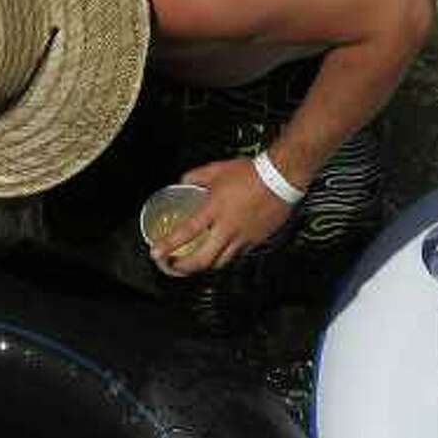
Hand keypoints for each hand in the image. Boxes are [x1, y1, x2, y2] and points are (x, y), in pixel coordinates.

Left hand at [151, 157, 298, 276]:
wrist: (282, 178)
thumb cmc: (250, 172)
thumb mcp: (217, 169)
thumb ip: (196, 177)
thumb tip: (183, 182)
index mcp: (214, 209)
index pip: (186, 232)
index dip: (168, 245)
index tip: (155, 253)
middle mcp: (227, 228)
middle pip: (203, 259)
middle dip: (184, 268)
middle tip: (173, 267)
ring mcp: (243, 237)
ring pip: (220, 263)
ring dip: (204, 266)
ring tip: (194, 264)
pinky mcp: (256, 241)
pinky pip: (237, 255)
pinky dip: (225, 257)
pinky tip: (219, 253)